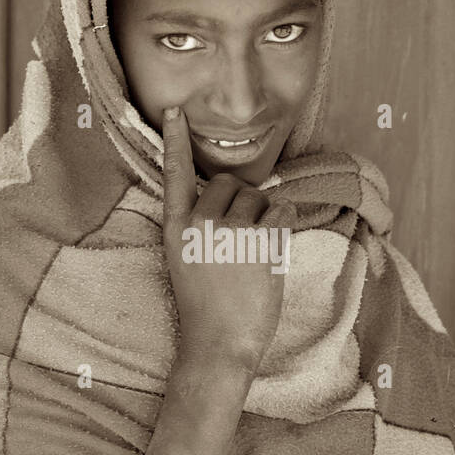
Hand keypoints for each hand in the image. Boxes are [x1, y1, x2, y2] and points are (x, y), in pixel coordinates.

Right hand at [161, 107, 294, 372]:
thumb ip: (202, 228)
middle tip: (240, 240)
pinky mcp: (259, 240)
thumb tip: (241, 196)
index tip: (175, 111)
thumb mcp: (187, 261)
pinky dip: (281, 228)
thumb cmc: (206, 309)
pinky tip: (269, 254)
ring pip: (257, 197)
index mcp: (175, 228)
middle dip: (241, 202)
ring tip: (252, 255)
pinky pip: (280, 212)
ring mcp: (229, 230)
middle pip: (228, 183)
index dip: (174, 140)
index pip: (173, 174)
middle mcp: (198, 222)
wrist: (218, 344)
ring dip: (263, 218)